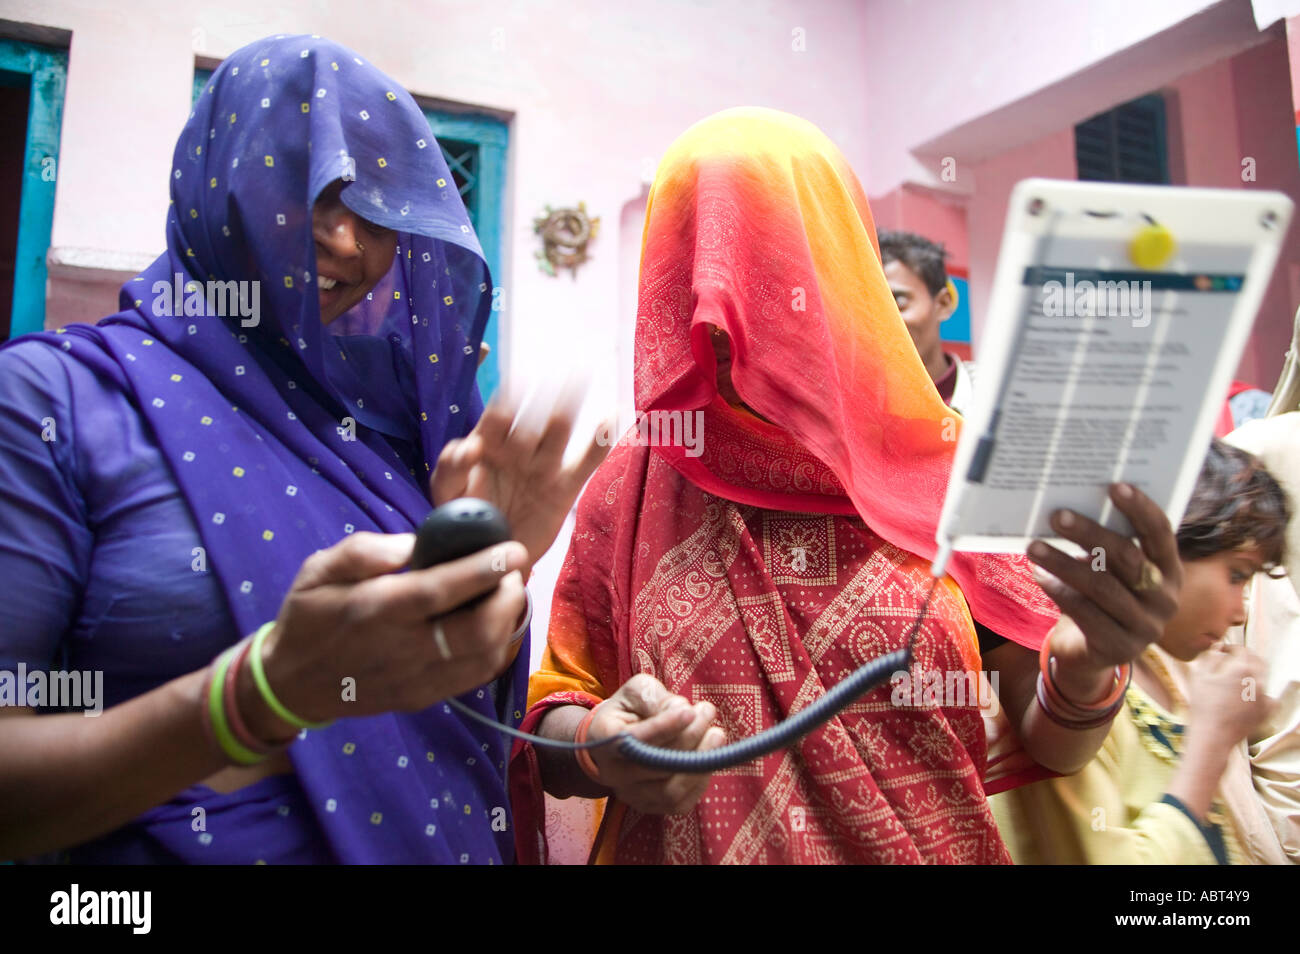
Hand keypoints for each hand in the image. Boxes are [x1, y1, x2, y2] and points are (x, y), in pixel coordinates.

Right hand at [239, 532, 529, 738]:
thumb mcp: (318, 570)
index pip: (440, 591)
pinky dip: (498, 646)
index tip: (513, 549)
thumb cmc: (309, 616)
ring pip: (486, 656)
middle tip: (513, 571)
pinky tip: (496, 623)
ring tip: (508, 592)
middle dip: (509, 597)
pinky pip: (476, 675)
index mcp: (375, 610)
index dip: (483, 570)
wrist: (293, 684)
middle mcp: (401, 648)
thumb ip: (363, 551)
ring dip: (509, 622)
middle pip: (477, 631)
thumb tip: (412, 542)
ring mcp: (416, 679)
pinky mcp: (424, 697)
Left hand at [430, 386, 609, 576]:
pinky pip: (585, 463)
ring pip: (559, 430)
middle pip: (533, 414)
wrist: (486, 558)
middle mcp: (518, 447)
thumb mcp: (446, 492)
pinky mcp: (564, 488)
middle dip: (544, 390)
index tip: (515, 379)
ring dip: (569, 403)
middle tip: (559, 365)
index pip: (498, 411)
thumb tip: (472, 446)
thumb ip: (451, 467)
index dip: (506, 394)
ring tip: (581, 378)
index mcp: (488, 441)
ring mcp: (543, 466)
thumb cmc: (464, 518)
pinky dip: (599, 442)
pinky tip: (611, 418)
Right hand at [586, 674, 725, 814]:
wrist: (616, 741)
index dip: (664, 726)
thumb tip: (682, 711)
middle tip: (707, 711)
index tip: (689, 711)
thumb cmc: (629, 710)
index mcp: (604, 739)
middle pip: (655, 764)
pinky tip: (709, 755)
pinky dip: (700, 780)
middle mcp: (613, 773)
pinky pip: (681, 803)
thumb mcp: (637, 691)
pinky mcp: (650, 806)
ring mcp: (631, 794)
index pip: (633, 739)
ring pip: (670, 790)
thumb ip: (656, 697)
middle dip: (689, 737)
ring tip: (716, 733)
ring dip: (699, 761)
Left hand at [1027, 483, 1183, 700]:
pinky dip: (1058, 590)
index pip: (1160, 534)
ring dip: (1064, 563)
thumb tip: (1069, 505)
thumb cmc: (1098, 599)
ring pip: (1102, 586)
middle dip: (1090, 533)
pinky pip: (1084, 612)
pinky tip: (1039, 575)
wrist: (1089, 654)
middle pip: (1128, 557)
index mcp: (1169, 571)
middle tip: (1057, 515)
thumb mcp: (1109, 572)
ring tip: (1034, 547)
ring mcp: (1146, 627)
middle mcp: (1165, 599)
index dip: (1140, 509)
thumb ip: (1104, 547)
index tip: (1114, 486)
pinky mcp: (1119, 648)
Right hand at [1187, 644, 1273, 747]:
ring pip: (1264, 678)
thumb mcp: (1200, 676)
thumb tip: (1217, 646)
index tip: (1222, 651)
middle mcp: (1257, 680)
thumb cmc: (1204, 705)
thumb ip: (1210, 657)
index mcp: (1241, 669)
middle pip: (1258, 661)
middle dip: (1246, 657)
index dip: (1230, 647)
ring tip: (1238, 678)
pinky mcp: (1266, 711)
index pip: (1241, 650)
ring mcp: (1264, 696)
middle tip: (1233, 660)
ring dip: (1253, 673)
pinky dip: (1262, 694)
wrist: (1213, 733)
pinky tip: (1251, 696)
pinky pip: (1270, 697)